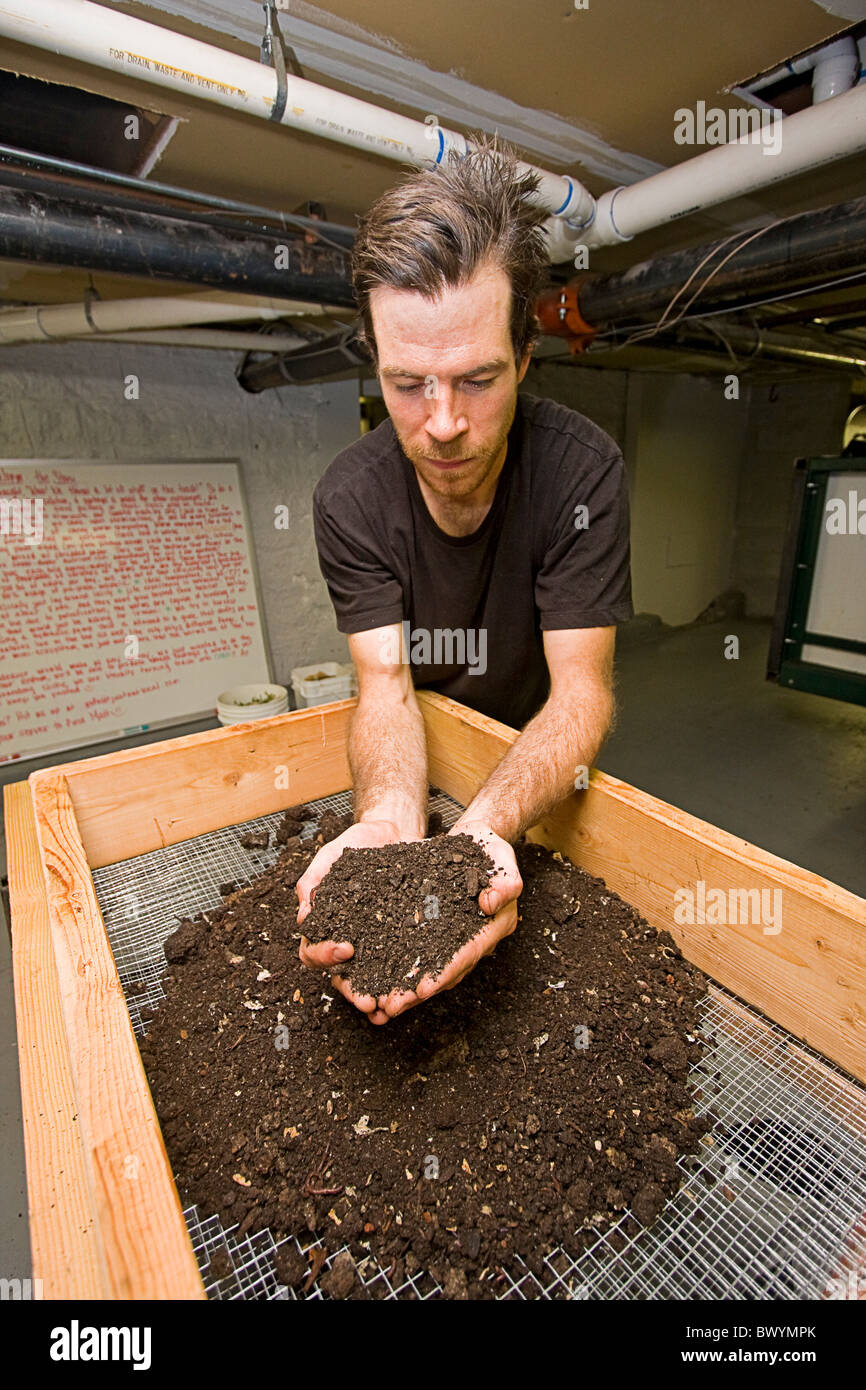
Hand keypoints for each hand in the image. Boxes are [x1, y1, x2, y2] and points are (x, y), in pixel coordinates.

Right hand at [296, 819, 421, 1024]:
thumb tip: (304, 914)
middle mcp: (349, 938)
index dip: (325, 956)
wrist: (393, 830)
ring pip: (373, 978)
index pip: (314, 952)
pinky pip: (404, 962)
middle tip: (369, 1001)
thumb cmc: (356, 844)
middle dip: (355, 991)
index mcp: (326, 925)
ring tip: (392, 1006)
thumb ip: (312, 882)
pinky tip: (418, 988)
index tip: (346, 948)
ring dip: (380, 996)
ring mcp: (376, 941)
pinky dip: (407, 979)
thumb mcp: (330, 857)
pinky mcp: (403, 937)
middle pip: (343, 976)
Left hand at [373, 821, 521, 1022]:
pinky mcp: (434, 927)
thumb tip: (491, 904)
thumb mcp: (501, 858)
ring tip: (381, 1004)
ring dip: (405, 987)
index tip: (423, 989)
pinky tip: (376, 978)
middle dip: (418, 991)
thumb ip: (504, 882)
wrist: (475, 839)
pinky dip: (398, 967)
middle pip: (445, 971)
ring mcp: (453, 936)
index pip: (467, 954)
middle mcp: (474, 938)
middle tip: (392, 1007)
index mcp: (494, 926)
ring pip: (428, 967)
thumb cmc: (489, 848)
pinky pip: (416, 952)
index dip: (444, 972)